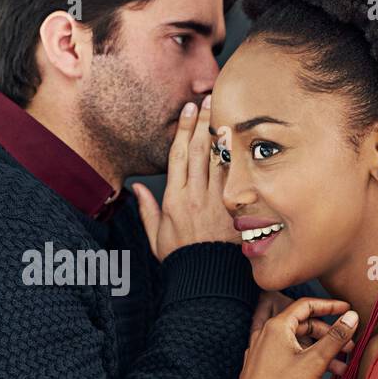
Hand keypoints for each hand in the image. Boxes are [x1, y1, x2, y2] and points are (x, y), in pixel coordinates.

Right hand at [132, 95, 237, 261]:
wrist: (207, 279)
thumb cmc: (181, 259)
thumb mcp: (156, 236)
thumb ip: (147, 210)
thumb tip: (137, 189)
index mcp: (174, 200)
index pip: (178, 156)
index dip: (183, 129)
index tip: (188, 110)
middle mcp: (195, 196)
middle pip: (199, 151)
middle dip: (203, 122)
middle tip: (209, 99)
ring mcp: (216, 202)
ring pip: (219, 160)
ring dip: (221, 134)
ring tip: (224, 112)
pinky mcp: (233, 209)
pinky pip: (236, 178)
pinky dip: (237, 158)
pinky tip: (239, 142)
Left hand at [233, 294, 358, 378]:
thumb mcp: (316, 360)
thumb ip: (336, 337)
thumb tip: (352, 318)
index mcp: (276, 327)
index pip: (305, 305)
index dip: (329, 305)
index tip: (346, 309)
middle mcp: (265, 335)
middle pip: (303, 327)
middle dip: (328, 337)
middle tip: (348, 348)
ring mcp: (261, 352)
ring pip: (296, 346)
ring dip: (320, 355)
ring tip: (340, 371)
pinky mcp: (260, 369)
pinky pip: (287, 360)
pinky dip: (305, 365)